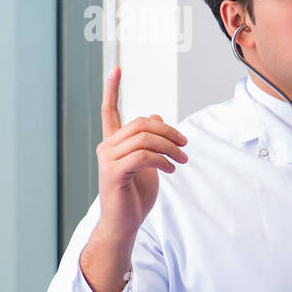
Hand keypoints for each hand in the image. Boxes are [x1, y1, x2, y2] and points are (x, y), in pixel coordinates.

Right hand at [94, 66, 187, 242]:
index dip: (112, 89)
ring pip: (144, 139)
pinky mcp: (113, 172)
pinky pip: (143, 156)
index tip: (116, 68)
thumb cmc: (136, 195)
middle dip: (168, 132)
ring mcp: (107, 159)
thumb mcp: (149, 163)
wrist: (125, 223)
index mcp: (113, 143)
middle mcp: (106, 147)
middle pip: (141, 124)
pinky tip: (170, 170)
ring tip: (182, 160)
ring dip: (170, 148)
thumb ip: (150, 140)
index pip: (110, 110)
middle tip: (185, 146)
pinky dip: (162, 160)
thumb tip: (155, 115)